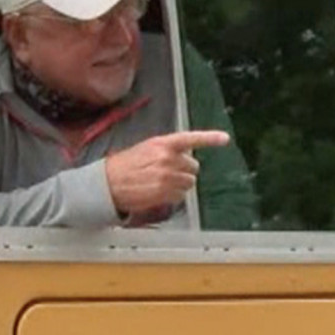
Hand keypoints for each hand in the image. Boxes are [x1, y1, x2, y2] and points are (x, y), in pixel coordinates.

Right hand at [103, 130, 231, 216]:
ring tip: (163, 182)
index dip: (210, 138)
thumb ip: (167, 150)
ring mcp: (168, 176)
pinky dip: (175, 195)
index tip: (225, 138)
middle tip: (169, 172)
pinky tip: (161, 191)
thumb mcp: (146, 148)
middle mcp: (168, 158)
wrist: (109, 182)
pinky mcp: (166, 193)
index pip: (191, 138)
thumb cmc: (126, 165)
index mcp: (163, 143)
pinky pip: (182, 195)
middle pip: (193, 165)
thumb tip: (184, 156)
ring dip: (181, 183)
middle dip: (185, 170)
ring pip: (190, 182)